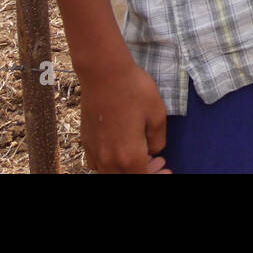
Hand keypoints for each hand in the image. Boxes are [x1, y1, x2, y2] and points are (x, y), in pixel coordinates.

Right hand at [78, 56, 169, 172]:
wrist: (104, 74)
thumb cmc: (134, 90)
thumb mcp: (157, 114)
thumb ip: (157, 139)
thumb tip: (153, 151)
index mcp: (129, 155)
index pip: (142, 177)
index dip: (156, 176)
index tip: (165, 168)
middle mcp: (108, 159)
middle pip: (125, 179)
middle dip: (144, 173)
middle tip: (158, 162)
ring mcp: (94, 151)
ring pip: (110, 173)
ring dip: (126, 170)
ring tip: (141, 154)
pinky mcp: (86, 142)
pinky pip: (97, 164)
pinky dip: (111, 164)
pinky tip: (120, 150)